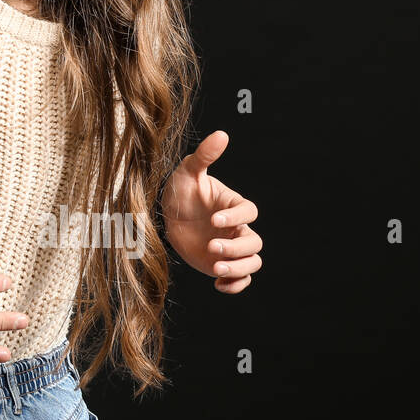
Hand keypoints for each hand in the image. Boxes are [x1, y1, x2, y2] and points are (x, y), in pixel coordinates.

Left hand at [161, 131, 262, 292]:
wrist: (164, 217)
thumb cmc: (179, 191)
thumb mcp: (188, 172)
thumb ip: (205, 156)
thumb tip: (222, 134)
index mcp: (232, 205)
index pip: (249, 212)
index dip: (236, 217)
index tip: (213, 219)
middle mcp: (236, 227)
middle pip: (255, 242)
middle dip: (237, 247)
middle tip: (211, 247)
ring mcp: (231, 247)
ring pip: (252, 262)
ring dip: (239, 268)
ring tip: (216, 268)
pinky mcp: (222, 264)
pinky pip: (242, 280)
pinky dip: (236, 285)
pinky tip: (218, 284)